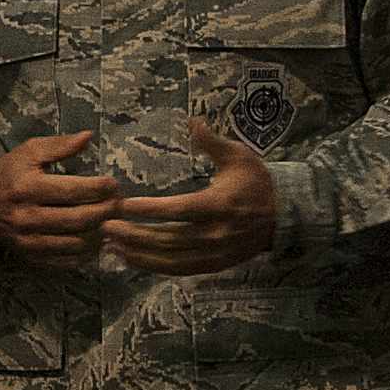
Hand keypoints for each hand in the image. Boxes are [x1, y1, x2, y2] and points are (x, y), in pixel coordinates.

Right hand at [0, 131, 120, 268]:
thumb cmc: (11, 175)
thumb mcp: (30, 152)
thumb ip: (60, 145)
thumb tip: (88, 138)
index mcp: (28, 188)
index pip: (72, 191)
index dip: (99, 189)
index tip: (113, 184)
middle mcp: (28, 217)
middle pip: (77, 219)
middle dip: (106, 211)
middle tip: (119, 204)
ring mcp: (30, 241)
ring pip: (76, 243)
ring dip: (101, 233)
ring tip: (112, 220)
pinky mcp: (34, 256)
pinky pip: (68, 261)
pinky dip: (88, 252)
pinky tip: (97, 238)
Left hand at [103, 118, 277, 275]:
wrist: (284, 216)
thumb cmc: (256, 182)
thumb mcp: (238, 156)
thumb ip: (212, 142)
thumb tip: (193, 120)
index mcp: (219, 206)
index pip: (180, 210)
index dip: (151, 210)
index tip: (125, 205)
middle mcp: (215, 234)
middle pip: (168, 239)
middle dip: (134, 235)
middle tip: (106, 226)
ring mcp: (213, 254)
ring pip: (169, 259)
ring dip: (137, 254)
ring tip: (110, 244)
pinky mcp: (212, 265)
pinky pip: (178, 270)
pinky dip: (152, 267)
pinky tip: (130, 259)